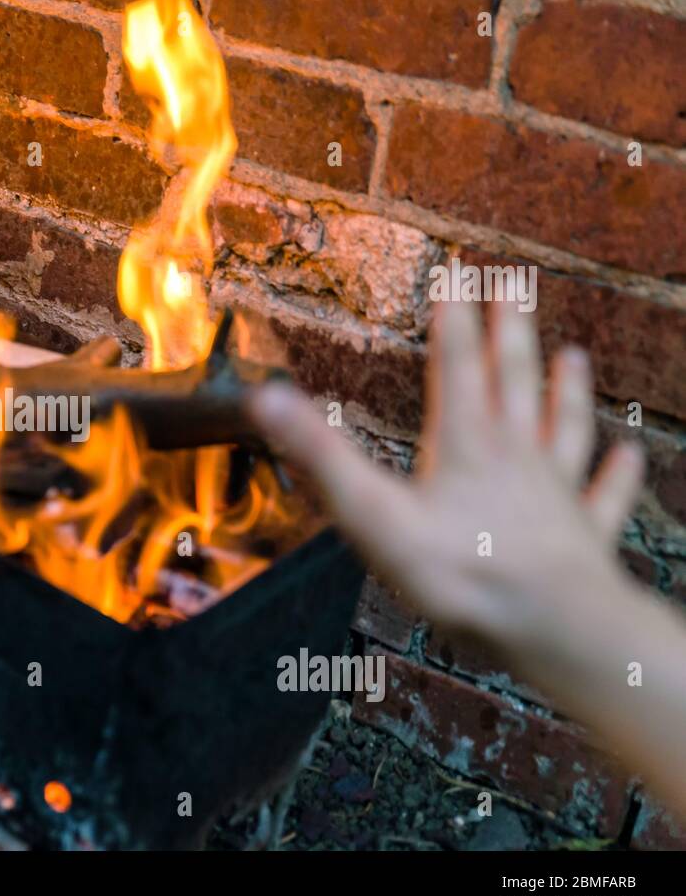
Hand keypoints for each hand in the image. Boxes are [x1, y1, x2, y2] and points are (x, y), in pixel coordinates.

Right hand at [250, 297, 643, 649]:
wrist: (551, 625)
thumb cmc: (460, 573)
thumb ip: (321, 455)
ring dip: (567, 391)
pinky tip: (628, 455)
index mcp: (464, 444)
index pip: (457, 363)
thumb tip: (267, 400)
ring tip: (574, 356)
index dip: (455, 315)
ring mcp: (556, 494)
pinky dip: (616, 474)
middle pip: (515, 379)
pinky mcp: (584, 536)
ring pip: (563, 428)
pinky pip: (604, 496)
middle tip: (515, 286)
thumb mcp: (371, 513)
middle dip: (511, 330)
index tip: (459, 269)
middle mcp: (516, 456)